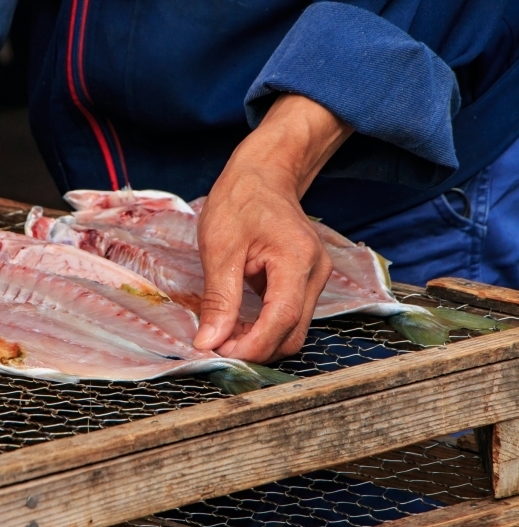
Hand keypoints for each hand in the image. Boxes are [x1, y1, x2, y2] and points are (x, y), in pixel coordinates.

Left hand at [193, 94, 352, 362]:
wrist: (264, 173)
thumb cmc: (240, 201)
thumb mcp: (220, 248)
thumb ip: (219, 299)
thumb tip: (209, 342)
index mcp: (297, 260)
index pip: (282, 320)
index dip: (252, 345)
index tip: (218, 352)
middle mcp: (316, 273)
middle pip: (292, 333)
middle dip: (255, 348)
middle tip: (215, 345)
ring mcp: (316, 279)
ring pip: (293, 330)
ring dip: (259, 341)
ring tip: (223, 335)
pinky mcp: (307, 282)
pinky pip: (289, 317)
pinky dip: (265, 328)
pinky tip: (238, 324)